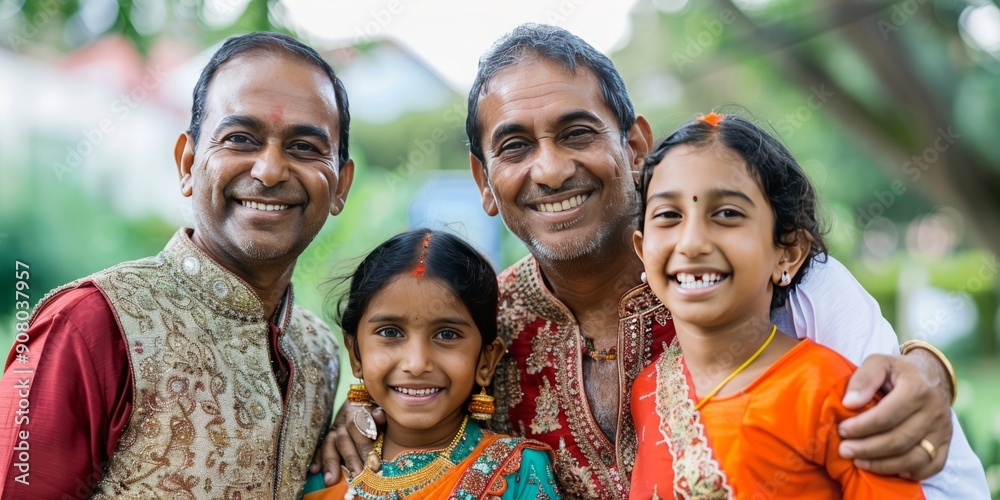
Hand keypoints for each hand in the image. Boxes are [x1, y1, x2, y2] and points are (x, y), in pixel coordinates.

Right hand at [309, 403, 384, 484]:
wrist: (370, 402)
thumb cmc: (382, 408)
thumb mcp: (384, 407)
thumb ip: (383, 412)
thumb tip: (378, 415)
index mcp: (358, 408)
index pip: (358, 425)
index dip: (364, 444)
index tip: (374, 463)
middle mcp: (343, 419)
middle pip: (344, 439)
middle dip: (350, 459)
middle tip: (357, 476)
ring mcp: (334, 429)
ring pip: (329, 445)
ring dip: (330, 463)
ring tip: (330, 480)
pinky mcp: (329, 438)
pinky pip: (321, 448)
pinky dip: (317, 459)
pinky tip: (314, 470)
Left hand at [838, 352, 951, 479]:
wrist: (932, 375)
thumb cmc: (898, 371)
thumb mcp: (879, 362)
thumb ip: (863, 379)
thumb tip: (849, 403)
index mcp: (917, 389)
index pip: (886, 416)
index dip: (862, 427)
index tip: (842, 430)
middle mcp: (934, 411)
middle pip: (899, 440)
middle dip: (867, 449)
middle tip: (844, 450)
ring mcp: (943, 429)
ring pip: (914, 458)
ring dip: (883, 465)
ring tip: (859, 461)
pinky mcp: (946, 443)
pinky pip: (932, 466)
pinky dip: (910, 472)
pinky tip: (888, 468)